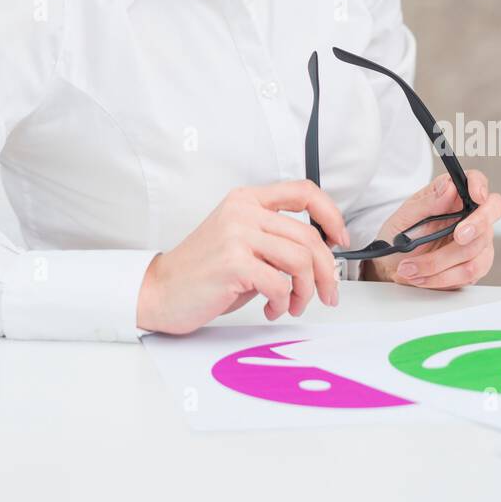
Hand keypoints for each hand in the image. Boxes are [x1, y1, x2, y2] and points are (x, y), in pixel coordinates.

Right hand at [136, 179, 347, 334]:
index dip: (331, 215)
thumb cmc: (204, 272)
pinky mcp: (233, 262)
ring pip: (301, 260)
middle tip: (327, 294)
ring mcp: (237, 234)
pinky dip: (283, 303)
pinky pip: (280, 283)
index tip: (340, 239)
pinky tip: (271, 309)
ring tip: (293, 305)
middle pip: (309, 236)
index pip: (303, 192)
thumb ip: (275, 238)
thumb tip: (322, 254)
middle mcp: (243, 211)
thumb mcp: (241, 242)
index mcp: (246, 199)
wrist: (160, 290)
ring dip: (306, 291)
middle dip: (327, 272)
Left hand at [363, 170, 500, 288]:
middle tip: (458, 236)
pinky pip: (469, 272)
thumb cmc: (401, 234)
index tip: (477, 195)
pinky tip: (422, 276)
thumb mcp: (406, 215)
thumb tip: (449, 186)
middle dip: (476, 225)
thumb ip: (429, 201)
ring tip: (411, 267)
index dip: (480, 185)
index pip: (476, 180)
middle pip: (491, 212)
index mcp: (452, 195)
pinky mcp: (476, 265)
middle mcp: (469, 215)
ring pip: (475, 249)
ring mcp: (477, 241)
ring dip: (439, 262)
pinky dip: (441, 277)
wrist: (393, 264)